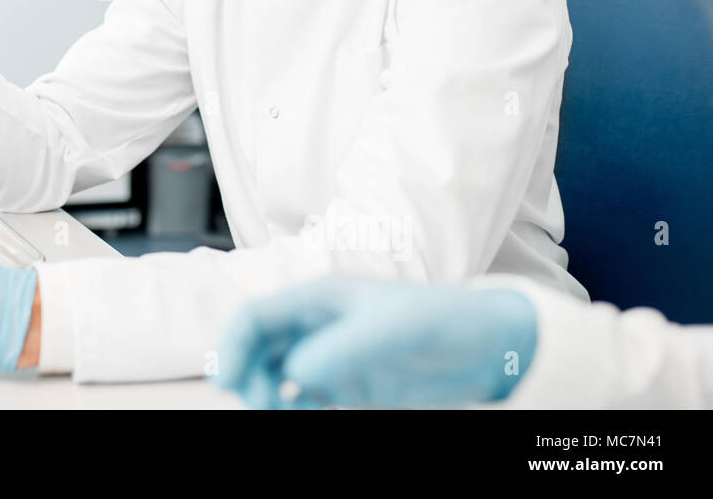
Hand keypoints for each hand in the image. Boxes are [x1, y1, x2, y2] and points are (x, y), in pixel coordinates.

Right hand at [214, 276, 537, 408]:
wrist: (488, 346)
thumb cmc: (443, 320)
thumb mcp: (393, 329)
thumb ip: (344, 349)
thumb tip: (296, 375)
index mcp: (318, 299)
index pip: (256, 316)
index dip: (232, 344)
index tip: (227, 380)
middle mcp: (315, 326)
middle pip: (256, 347)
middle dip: (246, 374)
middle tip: (261, 405)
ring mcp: (328, 356)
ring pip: (271, 374)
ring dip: (263, 393)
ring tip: (276, 414)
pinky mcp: (344, 385)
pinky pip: (298, 398)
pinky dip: (286, 409)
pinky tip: (292, 417)